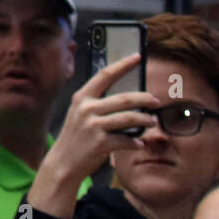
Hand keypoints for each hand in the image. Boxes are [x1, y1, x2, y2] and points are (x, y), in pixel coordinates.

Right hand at [29, 53, 158, 216]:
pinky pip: (127, 139)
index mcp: (81, 97)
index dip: (123, 65)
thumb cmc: (76, 136)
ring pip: (129, 118)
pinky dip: (136, 142)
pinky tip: (138, 143)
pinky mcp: (100, 143)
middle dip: (145, 99)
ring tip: (152, 122)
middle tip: (156, 101)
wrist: (63, 162)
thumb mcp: (80, 114)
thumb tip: (128, 96)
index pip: (105, 75)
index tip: (137, 56)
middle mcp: (86, 108)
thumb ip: (98, 103)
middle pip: (124, 98)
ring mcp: (93, 126)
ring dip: (146, 120)